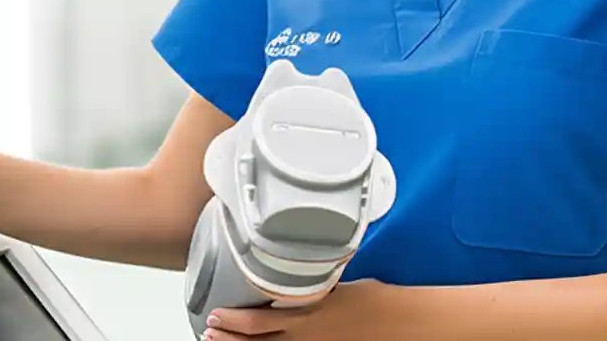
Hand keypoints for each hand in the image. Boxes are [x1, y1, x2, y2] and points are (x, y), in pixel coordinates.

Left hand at [202, 279, 397, 339]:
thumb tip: (293, 272)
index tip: (216, 314)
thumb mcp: (336, 282)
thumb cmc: (371, 298)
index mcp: (307, 315)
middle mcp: (306, 337)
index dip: (234, 321)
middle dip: (229, 339)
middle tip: (208, 332)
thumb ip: (310, 284)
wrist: (397, 322)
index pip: (260, 322)